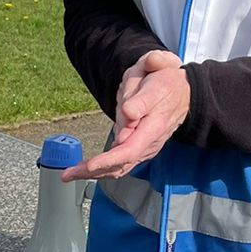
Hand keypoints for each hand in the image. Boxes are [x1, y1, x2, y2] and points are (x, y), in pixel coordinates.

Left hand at [66, 50, 190, 181]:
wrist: (181, 92)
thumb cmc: (166, 82)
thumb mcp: (157, 77)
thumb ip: (141, 95)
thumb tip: (128, 112)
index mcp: (154, 125)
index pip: (130, 149)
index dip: (109, 160)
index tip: (91, 165)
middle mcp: (149, 142)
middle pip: (121, 163)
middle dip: (93, 170)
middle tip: (68, 174)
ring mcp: (144, 148)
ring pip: (119, 167)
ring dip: (93, 173)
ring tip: (69, 174)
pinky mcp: (138, 149)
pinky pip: (119, 164)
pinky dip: (100, 169)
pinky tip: (82, 171)